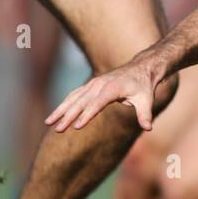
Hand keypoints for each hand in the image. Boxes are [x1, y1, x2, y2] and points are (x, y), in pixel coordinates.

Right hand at [45, 62, 159, 131]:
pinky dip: (65, 104)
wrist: (140, 68)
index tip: (77, 126)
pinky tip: (57, 114)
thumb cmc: (144, 86)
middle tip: (58, 129)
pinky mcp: (91, 86)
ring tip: (49, 122)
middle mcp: (99, 85)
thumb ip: (145, 114)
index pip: (97, 103)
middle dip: (68, 116)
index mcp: (112, 88)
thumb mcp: (147, 100)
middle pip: (81, 102)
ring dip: (61, 110)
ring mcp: (93, 84)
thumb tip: (148, 128)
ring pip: (73, 98)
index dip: (87, 115)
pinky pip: (75, 95)